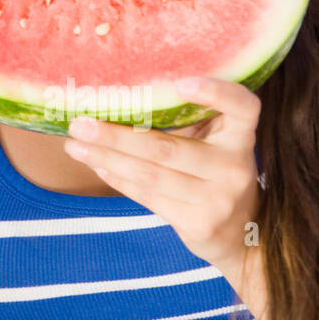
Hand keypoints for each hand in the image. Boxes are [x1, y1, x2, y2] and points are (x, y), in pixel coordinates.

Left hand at [61, 76, 262, 272]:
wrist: (244, 236)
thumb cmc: (216, 173)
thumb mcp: (216, 144)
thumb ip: (189, 121)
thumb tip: (120, 92)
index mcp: (240, 137)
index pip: (243, 108)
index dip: (217, 93)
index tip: (181, 82)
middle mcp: (234, 167)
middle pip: (167, 148)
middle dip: (116, 136)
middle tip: (78, 123)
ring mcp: (218, 199)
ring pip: (150, 175)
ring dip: (106, 158)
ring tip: (74, 145)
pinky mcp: (199, 224)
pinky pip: (148, 197)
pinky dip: (117, 178)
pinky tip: (96, 164)